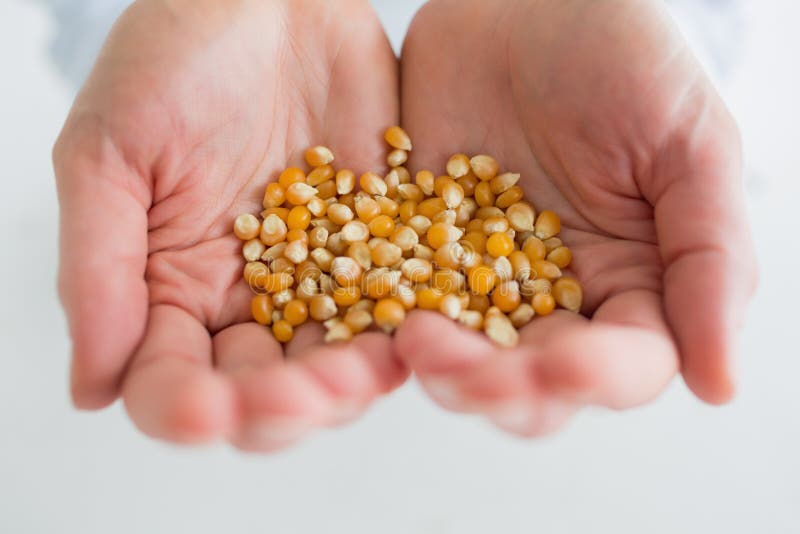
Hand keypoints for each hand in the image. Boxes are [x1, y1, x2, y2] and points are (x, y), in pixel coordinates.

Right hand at [53, 0, 405, 449]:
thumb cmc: (176, 59)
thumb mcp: (111, 153)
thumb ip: (100, 270)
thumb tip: (92, 390)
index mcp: (170, 285)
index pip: (169, 382)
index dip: (186, 410)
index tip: (209, 412)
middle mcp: (245, 295)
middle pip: (259, 389)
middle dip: (279, 408)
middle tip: (302, 397)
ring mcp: (318, 275)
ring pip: (332, 363)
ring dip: (347, 383)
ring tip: (364, 372)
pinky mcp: (382, 245)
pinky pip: (395, 305)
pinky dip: (405, 329)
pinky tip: (418, 333)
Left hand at [396, 0, 756, 434]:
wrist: (522, 4)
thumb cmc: (621, 60)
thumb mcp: (688, 146)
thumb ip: (709, 258)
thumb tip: (722, 382)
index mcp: (631, 282)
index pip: (625, 365)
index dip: (596, 378)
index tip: (563, 364)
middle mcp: (554, 294)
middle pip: (534, 384)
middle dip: (502, 389)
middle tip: (469, 369)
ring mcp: (479, 276)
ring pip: (462, 358)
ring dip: (441, 368)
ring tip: (413, 338)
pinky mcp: (415, 248)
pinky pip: (397, 298)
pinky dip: (385, 314)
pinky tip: (374, 310)